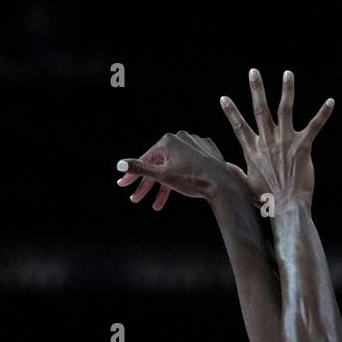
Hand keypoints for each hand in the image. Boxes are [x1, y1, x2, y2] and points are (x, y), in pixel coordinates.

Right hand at [117, 132, 243, 212]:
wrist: (222, 184)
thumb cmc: (192, 179)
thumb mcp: (162, 176)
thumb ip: (140, 169)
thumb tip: (119, 164)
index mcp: (168, 141)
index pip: (145, 160)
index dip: (133, 176)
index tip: (123, 186)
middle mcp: (180, 137)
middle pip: (159, 164)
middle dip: (148, 185)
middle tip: (136, 198)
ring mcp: (195, 143)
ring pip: (173, 166)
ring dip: (164, 186)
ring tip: (157, 203)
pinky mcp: (207, 151)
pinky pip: (188, 164)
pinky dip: (182, 176)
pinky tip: (180, 188)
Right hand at [220, 69, 333, 209]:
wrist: (286, 207)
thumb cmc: (267, 201)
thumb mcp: (246, 187)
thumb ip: (237, 173)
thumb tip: (225, 167)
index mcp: (253, 151)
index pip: (239, 127)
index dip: (231, 112)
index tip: (224, 98)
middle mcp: (267, 142)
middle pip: (260, 110)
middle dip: (256, 89)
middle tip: (253, 72)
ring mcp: (285, 142)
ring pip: (285, 110)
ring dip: (287, 90)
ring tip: (287, 73)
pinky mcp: (303, 147)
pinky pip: (314, 126)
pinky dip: (323, 114)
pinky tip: (331, 102)